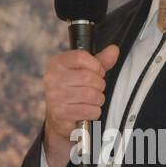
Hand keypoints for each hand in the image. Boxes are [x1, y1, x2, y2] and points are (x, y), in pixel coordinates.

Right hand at [43, 44, 119, 166]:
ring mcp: (55, 96)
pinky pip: (89, 110)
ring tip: (93, 100)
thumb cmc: (74, 89)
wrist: (59, 116)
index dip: (96, 66)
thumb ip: (100, 61)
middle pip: (88, 77)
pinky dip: (94, 112)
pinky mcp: (60, 113)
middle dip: (100, 85)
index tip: (98, 73)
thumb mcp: (85, 71)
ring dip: (99, 99)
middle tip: (96, 89)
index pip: (81, 57)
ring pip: (91, 95)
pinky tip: (88, 110)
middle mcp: (52, 78)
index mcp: (56, 63)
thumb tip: (114, 50)